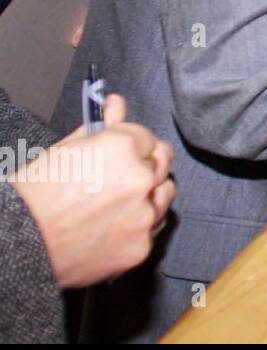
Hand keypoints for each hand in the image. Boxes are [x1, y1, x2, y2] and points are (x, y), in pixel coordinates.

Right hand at [9, 95, 174, 288]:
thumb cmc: (34, 195)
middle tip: (120, 177)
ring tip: (117, 203)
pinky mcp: (141, 246)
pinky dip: (138, 227)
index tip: (121, 154)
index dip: (132, 145)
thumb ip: (99, 126)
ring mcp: (144, 215)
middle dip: (145, 165)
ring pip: (164, 195)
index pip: (148, 137)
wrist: (19, 245)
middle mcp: (140, 178)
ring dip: (149, 195)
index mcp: (123, 148)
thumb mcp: (63, 151)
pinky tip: (114, 228)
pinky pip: (153, 228)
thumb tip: (115, 103)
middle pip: (162, 163)